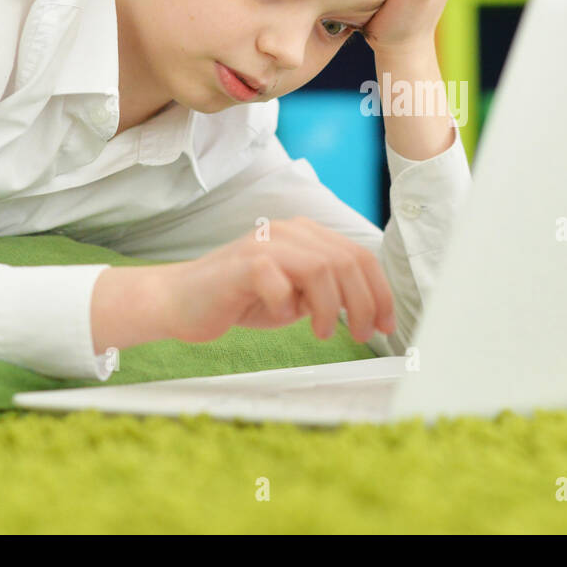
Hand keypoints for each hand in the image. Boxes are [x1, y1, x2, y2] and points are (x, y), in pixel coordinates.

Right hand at [158, 218, 395, 344]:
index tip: (386, 324)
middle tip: (362, 335)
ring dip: (332, 308)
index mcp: (306, 235)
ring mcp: (265, 243)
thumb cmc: (239, 299)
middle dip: (364, 304)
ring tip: (324, 333)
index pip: (359, 255)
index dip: (381, 292)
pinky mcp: (243, 264)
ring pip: (322, 268)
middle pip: (347, 261)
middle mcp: (288, 231)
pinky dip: (288, 306)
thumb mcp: (296, 295)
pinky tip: (282, 318)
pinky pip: (280, 282)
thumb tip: (369, 310)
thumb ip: (327, 292)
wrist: (180, 301)